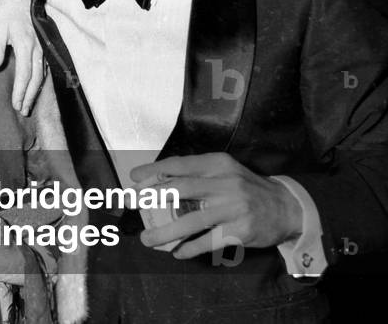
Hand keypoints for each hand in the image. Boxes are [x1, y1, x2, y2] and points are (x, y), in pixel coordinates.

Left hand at [0, 0, 42, 115]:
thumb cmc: (7, 10)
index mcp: (26, 44)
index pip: (25, 74)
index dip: (21, 91)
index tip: (16, 105)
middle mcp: (37, 47)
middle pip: (36, 78)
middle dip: (30, 96)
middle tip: (23, 110)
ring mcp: (42, 46)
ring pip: (42, 74)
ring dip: (35, 90)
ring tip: (29, 103)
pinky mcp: (43, 44)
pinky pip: (44, 66)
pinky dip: (40, 79)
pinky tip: (35, 87)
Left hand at [132, 152, 303, 258]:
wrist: (287, 208)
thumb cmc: (246, 188)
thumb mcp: (224, 171)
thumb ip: (196, 174)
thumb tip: (156, 183)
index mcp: (217, 164)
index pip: (179, 165)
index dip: (153, 171)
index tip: (133, 178)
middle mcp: (225, 183)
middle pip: (180, 190)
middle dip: (150, 197)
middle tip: (130, 203)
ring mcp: (233, 208)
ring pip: (191, 221)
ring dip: (165, 232)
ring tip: (147, 239)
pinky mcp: (240, 231)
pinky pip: (208, 241)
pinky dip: (190, 248)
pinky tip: (177, 252)